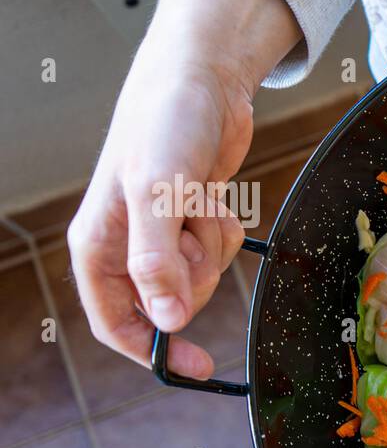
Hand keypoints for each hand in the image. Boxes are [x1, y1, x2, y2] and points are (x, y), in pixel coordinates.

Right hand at [68, 50, 251, 377]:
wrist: (202, 79)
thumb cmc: (165, 123)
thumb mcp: (157, 194)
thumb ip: (157, 261)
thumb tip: (166, 322)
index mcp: (99, 246)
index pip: (116, 324)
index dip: (154, 352)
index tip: (197, 368)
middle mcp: (128, 246)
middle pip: (170, 303)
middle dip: (194, 274)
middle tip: (193, 229)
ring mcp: (163, 234)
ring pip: (201, 276)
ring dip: (213, 243)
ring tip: (200, 200)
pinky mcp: (194, 220)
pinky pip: (220, 249)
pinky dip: (226, 227)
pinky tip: (213, 194)